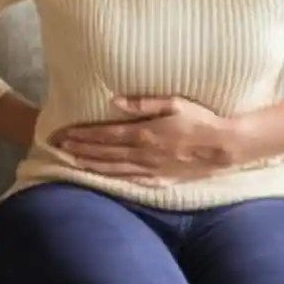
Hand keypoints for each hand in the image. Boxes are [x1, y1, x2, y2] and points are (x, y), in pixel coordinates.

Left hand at [50, 96, 241, 185]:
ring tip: (72, 162)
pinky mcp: (161, 180)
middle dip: (79, 149)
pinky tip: (101, 179)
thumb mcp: (174, 102)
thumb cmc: (201, 119)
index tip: (64, 134)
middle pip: (104, 153)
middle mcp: (143, 154)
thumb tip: (113, 101)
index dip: (82, 135)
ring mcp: (151, 169)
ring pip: (113, 169)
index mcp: (143, 134)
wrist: (225, 146)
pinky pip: (132, 181)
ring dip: (91, 165)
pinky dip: (113, 180)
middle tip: (58, 148)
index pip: (104, 135)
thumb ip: (142, 103)